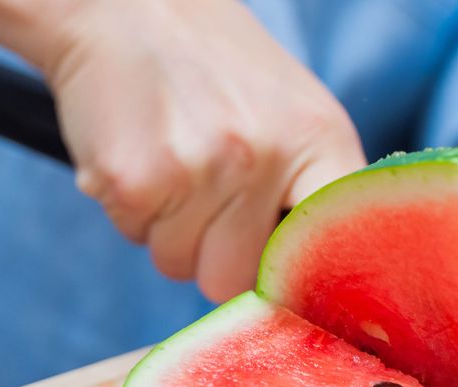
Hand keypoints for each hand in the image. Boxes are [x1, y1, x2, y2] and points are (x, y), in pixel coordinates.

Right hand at [35, 0, 364, 300]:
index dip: (305, 281)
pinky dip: (129, 209)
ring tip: (169, 161)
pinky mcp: (136, 181)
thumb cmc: (212, 69)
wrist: (125, 4)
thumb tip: (306, 288)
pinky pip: (134, 237)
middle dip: (212, 252)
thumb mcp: (291, 111)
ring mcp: (200, 171)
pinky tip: (137, 154)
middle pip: (236, 280)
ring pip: (179, 264)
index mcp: (318, 140)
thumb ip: (307, 190)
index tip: (285, 283)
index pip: (332, 249)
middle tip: (202, 189)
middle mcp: (265, 158)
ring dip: (167, 229)